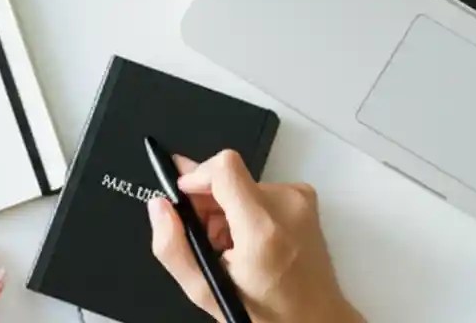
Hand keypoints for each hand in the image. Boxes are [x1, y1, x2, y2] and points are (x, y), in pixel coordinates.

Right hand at [148, 151, 363, 322]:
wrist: (315, 318)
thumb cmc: (268, 313)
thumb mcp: (207, 292)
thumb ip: (174, 248)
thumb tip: (159, 208)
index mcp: (262, 229)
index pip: (225, 167)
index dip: (196, 175)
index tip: (183, 193)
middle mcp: (287, 206)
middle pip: (230, 177)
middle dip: (208, 201)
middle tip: (204, 236)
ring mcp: (300, 199)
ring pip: (243, 184)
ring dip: (227, 209)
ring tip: (229, 247)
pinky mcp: (304, 198)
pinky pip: (262, 191)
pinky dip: (248, 210)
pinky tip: (248, 241)